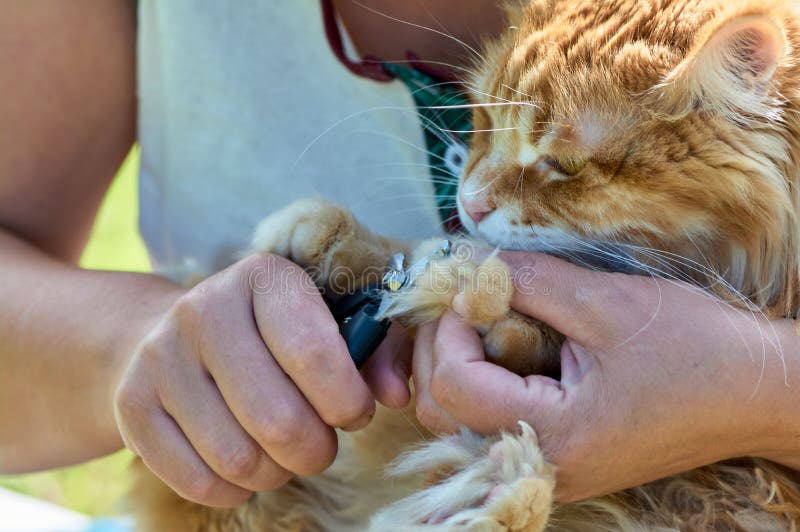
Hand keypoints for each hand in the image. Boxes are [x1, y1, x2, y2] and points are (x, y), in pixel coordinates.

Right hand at [113, 254, 411, 506]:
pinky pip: (198, 480)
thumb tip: (397, 395)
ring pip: (238, 458)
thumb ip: (374, 351)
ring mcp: (160, 358)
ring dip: (278, 472)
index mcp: (263, 277)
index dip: (346, 400)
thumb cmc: (271, 333)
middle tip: (322, 446)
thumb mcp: (328, 321)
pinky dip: (236, 489)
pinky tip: (247, 464)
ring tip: (284, 453)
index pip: (311, 351)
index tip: (355, 414)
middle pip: (277, 418)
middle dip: (316, 450)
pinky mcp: (131, 405)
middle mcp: (204, 309)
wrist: (171, 333)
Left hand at [413, 251, 799, 501]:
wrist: (754, 393)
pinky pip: (491, 421)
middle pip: (444, 410)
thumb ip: (529, 283)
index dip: (449, 329)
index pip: (454, 386)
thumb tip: (470, 262)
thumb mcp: (607, 304)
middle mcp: (542, 464)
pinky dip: (486, 379)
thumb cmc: (697, 349)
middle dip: (443, 347)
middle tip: (472, 301)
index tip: (471, 289)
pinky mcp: (558, 454)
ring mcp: (548, 465)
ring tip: (491, 321)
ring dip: (460, 363)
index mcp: (554, 436)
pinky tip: (511, 347)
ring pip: (460, 420)